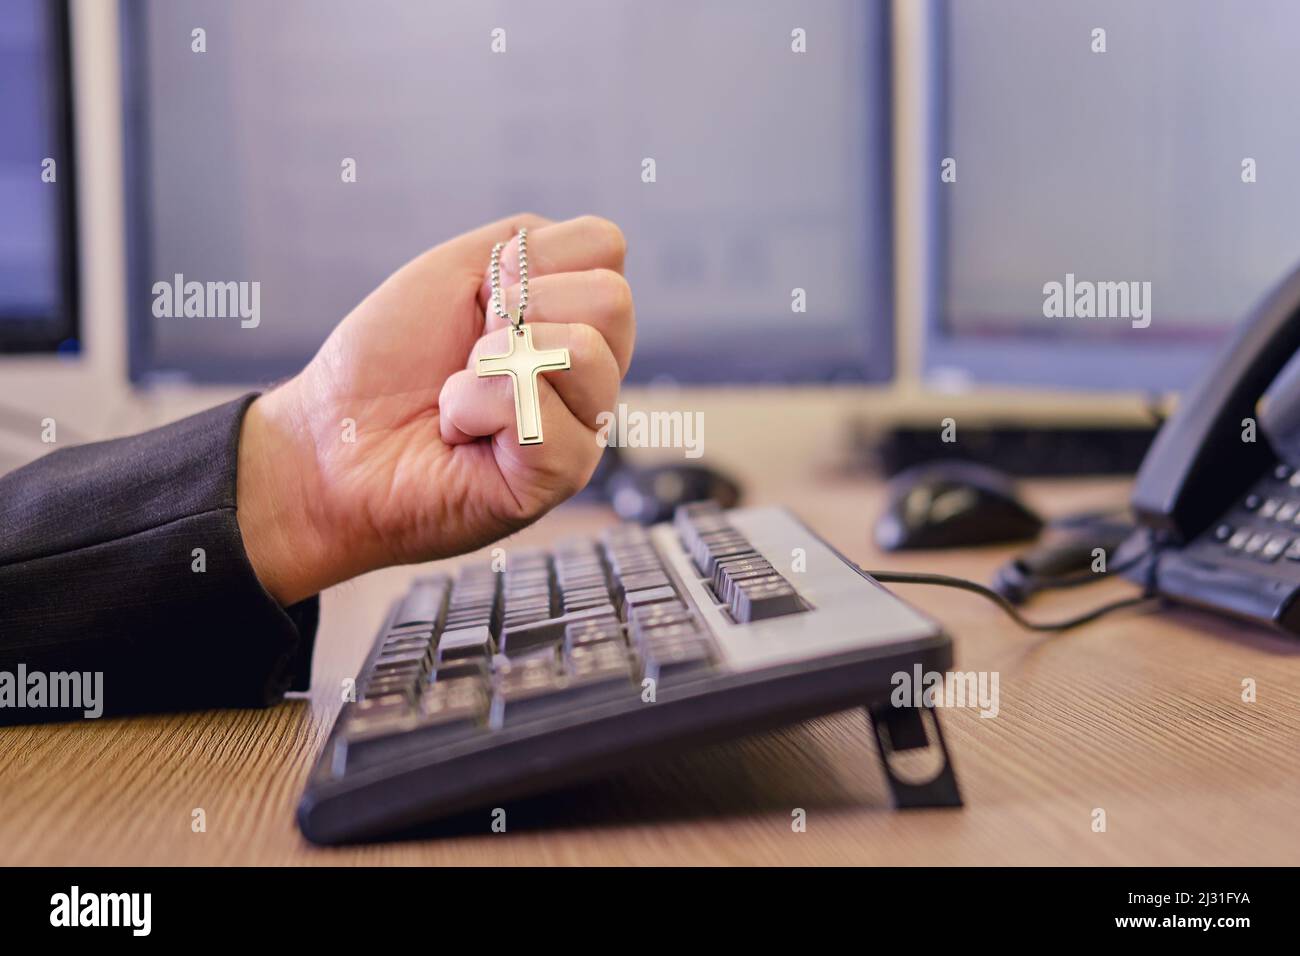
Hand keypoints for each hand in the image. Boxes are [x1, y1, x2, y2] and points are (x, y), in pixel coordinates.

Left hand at [237, 214, 633, 604]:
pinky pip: (538, 409)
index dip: (530, 260)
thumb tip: (595, 256)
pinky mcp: (559, 475)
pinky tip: (458, 432)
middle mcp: (591, 374)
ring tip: (460, 393)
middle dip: (520, 309)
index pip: (606, 247)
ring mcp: (584, 427)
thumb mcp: (457, 272)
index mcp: (574, 317)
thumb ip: (531, 246)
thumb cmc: (388, 360)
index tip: (480, 300)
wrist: (330, 441)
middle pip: (612, 299)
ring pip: (587, 352)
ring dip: (495, 361)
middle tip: (471, 351)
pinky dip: (473, 407)